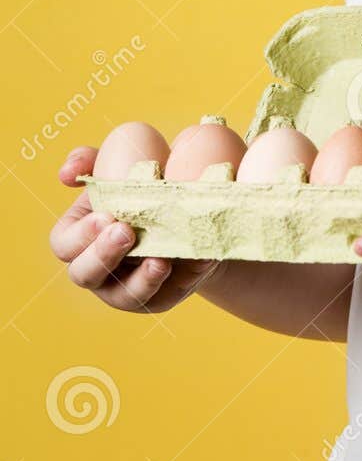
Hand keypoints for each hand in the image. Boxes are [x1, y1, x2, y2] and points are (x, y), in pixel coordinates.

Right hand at [51, 145, 222, 315]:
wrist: (183, 212)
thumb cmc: (137, 190)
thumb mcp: (114, 170)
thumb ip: (89, 162)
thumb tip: (67, 173)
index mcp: (77, 240)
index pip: (64, 245)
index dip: (81, 234)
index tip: (106, 216)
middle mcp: (96, 271)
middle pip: (85, 274)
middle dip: (103, 255)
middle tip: (126, 232)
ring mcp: (125, 290)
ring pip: (126, 296)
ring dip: (142, 280)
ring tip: (160, 260)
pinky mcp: (160, 299)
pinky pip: (168, 295)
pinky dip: (185, 277)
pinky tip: (197, 259)